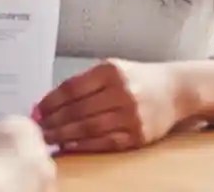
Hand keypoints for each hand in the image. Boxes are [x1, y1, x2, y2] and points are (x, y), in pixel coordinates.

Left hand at [35, 59, 184, 153]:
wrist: (175, 90)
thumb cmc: (138, 78)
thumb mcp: (113, 68)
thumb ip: (84, 83)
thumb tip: (49, 102)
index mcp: (111, 71)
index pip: (72, 88)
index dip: (51, 101)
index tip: (37, 109)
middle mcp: (121, 92)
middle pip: (78, 110)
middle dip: (53, 120)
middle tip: (37, 128)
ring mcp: (131, 115)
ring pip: (89, 128)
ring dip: (64, 135)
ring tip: (48, 138)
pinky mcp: (138, 135)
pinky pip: (105, 142)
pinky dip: (84, 145)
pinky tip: (69, 145)